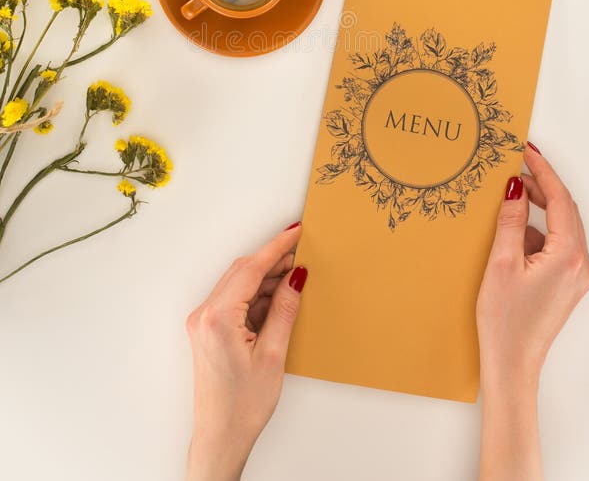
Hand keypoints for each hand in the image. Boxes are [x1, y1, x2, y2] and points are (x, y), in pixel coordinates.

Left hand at [185, 222, 305, 480]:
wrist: (220, 437)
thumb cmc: (242, 405)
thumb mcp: (273, 354)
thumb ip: (284, 310)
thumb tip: (296, 277)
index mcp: (217, 317)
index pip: (250, 269)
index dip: (275, 248)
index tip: (295, 232)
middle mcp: (205, 314)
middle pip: (242, 272)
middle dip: (272, 261)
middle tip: (302, 253)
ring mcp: (204, 322)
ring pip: (238, 284)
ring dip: (265, 278)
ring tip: (295, 276)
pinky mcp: (208, 330)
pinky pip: (235, 300)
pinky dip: (257, 295)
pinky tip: (277, 298)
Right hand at [477, 143, 588, 479]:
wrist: (512, 363)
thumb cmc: (506, 320)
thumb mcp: (501, 262)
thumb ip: (509, 220)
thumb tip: (513, 187)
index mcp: (568, 255)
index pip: (559, 199)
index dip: (542, 170)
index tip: (526, 151)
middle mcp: (580, 264)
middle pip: (563, 210)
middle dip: (539, 187)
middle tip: (512, 169)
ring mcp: (576, 276)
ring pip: (559, 227)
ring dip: (535, 210)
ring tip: (505, 201)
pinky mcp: (567, 284)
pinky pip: (555, 246)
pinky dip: (535, 234)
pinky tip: (510, 238)